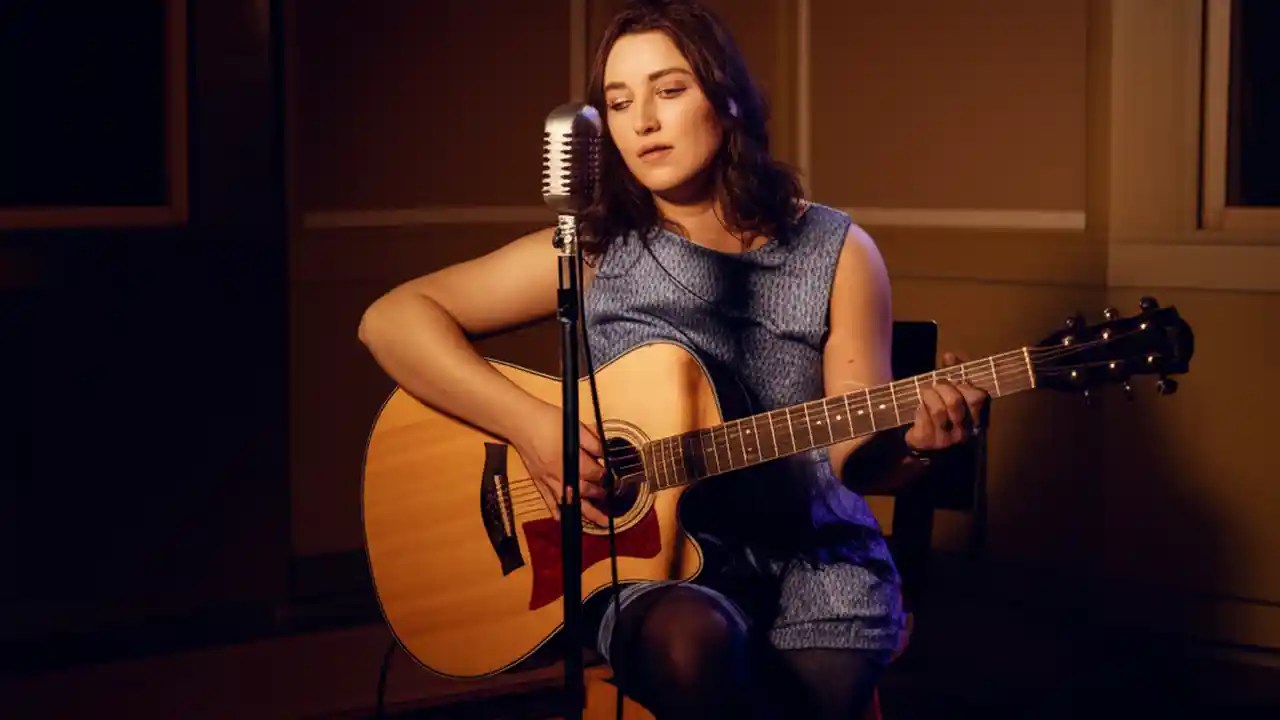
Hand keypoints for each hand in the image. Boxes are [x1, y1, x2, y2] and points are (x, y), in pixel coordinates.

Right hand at [510, 402, 610, 525]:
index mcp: (572, 461)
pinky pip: (548, 499)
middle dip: (599, 495)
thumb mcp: (576, 426)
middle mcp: (561, 475)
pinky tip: (562, 518)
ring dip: (586, 512)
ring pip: (570, 501)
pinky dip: (556, 510)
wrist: (520, 422)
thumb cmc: (546, 421)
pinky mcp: (538, 480)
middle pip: (585, 491)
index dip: (605, 475)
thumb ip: (593, 442)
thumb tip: (605, 453)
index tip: (611, 476)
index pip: (595, 474)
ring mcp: (548, 480)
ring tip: (599, 521)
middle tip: (609, 498)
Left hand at [904, 351, 989, 452]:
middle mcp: (965, 430)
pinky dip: (920, 408)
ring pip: (938, 410)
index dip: (963, 383)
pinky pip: (923, 419)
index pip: (977, 396)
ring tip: (924, 393)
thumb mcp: (950, 391)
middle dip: (942, 387)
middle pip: (955, 401)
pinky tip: (918, 407)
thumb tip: (950, 356)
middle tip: (934, 385)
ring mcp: (947, 438)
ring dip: (928, 396)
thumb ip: (953, 372)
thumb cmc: (941, 412)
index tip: (953, 379)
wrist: (923, 442)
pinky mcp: (928, 441)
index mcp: (976, 416)